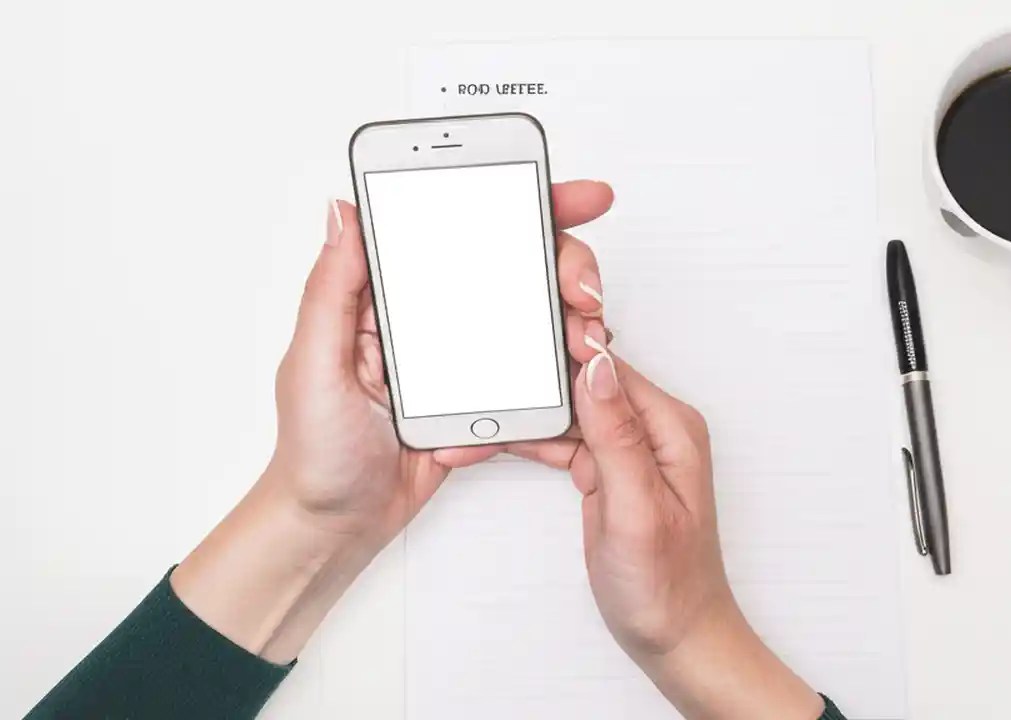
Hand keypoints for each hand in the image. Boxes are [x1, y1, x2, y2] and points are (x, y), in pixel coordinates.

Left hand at [172, 180, 613, 662]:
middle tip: (583, 291)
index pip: (458, 224)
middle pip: (516, 262)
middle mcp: (433, 314)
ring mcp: (464, 354)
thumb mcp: (312, 364)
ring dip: (571, 321)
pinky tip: (554, 393)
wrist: (337, 527)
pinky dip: (553, 380)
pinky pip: (534, 373)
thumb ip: (332, 288)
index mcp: (389, 294)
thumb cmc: (314, 453)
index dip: (520, 201)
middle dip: (566, 264)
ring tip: (583, 342)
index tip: (572, 197)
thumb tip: (344, 212)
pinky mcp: (483, 396)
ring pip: (536, 315)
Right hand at [512, 350, 823, 718]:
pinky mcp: (608, 472)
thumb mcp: (638, 507)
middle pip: (584, 386)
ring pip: (567, 415)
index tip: (522, 338)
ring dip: (522, 418)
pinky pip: (564, 444)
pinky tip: (493, 442)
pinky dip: (529, 444)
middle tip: (482, 388)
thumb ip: (618, 436)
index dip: (565, 354)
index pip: (611, 369)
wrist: (677, 636)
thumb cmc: (670, 585)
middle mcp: (653, 432)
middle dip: (532, 387)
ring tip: (471, 426)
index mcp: (670, 428)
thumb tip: (598, 369)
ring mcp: (629, 451)